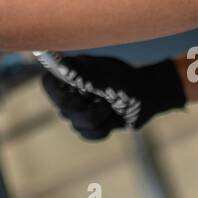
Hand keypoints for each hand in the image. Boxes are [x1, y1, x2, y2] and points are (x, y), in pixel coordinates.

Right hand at [38, 53, 185, 139]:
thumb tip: (59, 63)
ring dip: (101, 119)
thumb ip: (82, 73)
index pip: (47, 83)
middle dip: (89, 109)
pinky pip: (87, 134)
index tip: (76, 95)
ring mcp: (80, 108)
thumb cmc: (129, 81)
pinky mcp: (89, 124)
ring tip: (114, 107)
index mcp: (72, 72)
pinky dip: (104, 129)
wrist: (149, 96)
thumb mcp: (107, 77)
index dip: (55, 92)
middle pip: (64, 109)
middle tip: (106, 100)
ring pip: (77, 124)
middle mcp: (72, 90)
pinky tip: (113, 119)